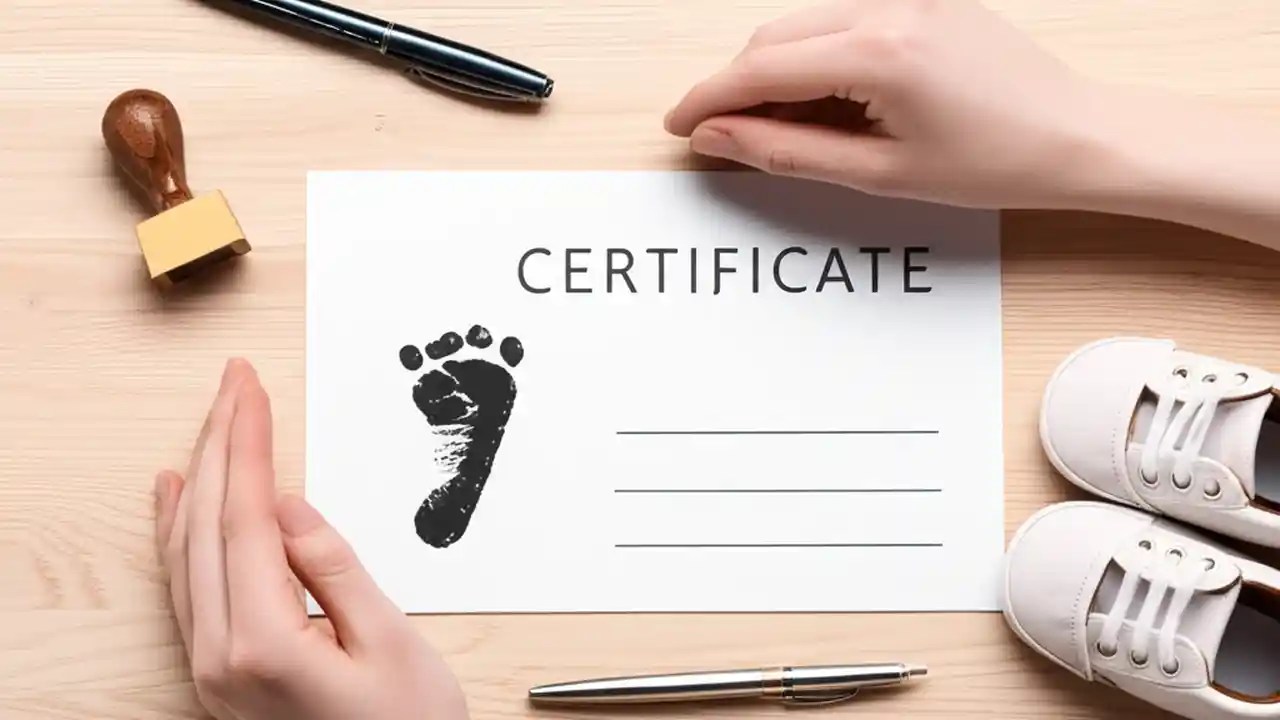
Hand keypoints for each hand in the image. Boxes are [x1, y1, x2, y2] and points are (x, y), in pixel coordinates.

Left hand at [154, 359, 467, 719]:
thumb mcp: (390, 644)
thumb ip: (334, 569)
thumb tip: (289, 505)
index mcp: (264, 644)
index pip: (245, 517)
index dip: (247, 444)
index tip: (250, 390)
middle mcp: (221, 658)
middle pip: (208, 525)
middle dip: (220, 444)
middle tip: (233, 384)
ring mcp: (212, 670)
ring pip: (188, 551)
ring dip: (200, 479)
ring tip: (210, 422)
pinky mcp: (219, 675)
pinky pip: (185, 586)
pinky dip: (180, 533)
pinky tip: (178, 500)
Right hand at [665, 0, 1104, 208]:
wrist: (1079, 137)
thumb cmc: (997, 162)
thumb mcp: (880, 173)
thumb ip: (787, 152)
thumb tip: (720, 138)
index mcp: (879, 52)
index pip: (761, 69)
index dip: (708, 99)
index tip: (678, 125)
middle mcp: (890, 7)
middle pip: (773, 37)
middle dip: (735, 86)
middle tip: (721, 138)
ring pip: (804, 25)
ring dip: (774, 72)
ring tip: (775, 129)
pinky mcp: (924, 1)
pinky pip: (843, 20)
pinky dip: (815, 58)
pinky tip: (820, 101)